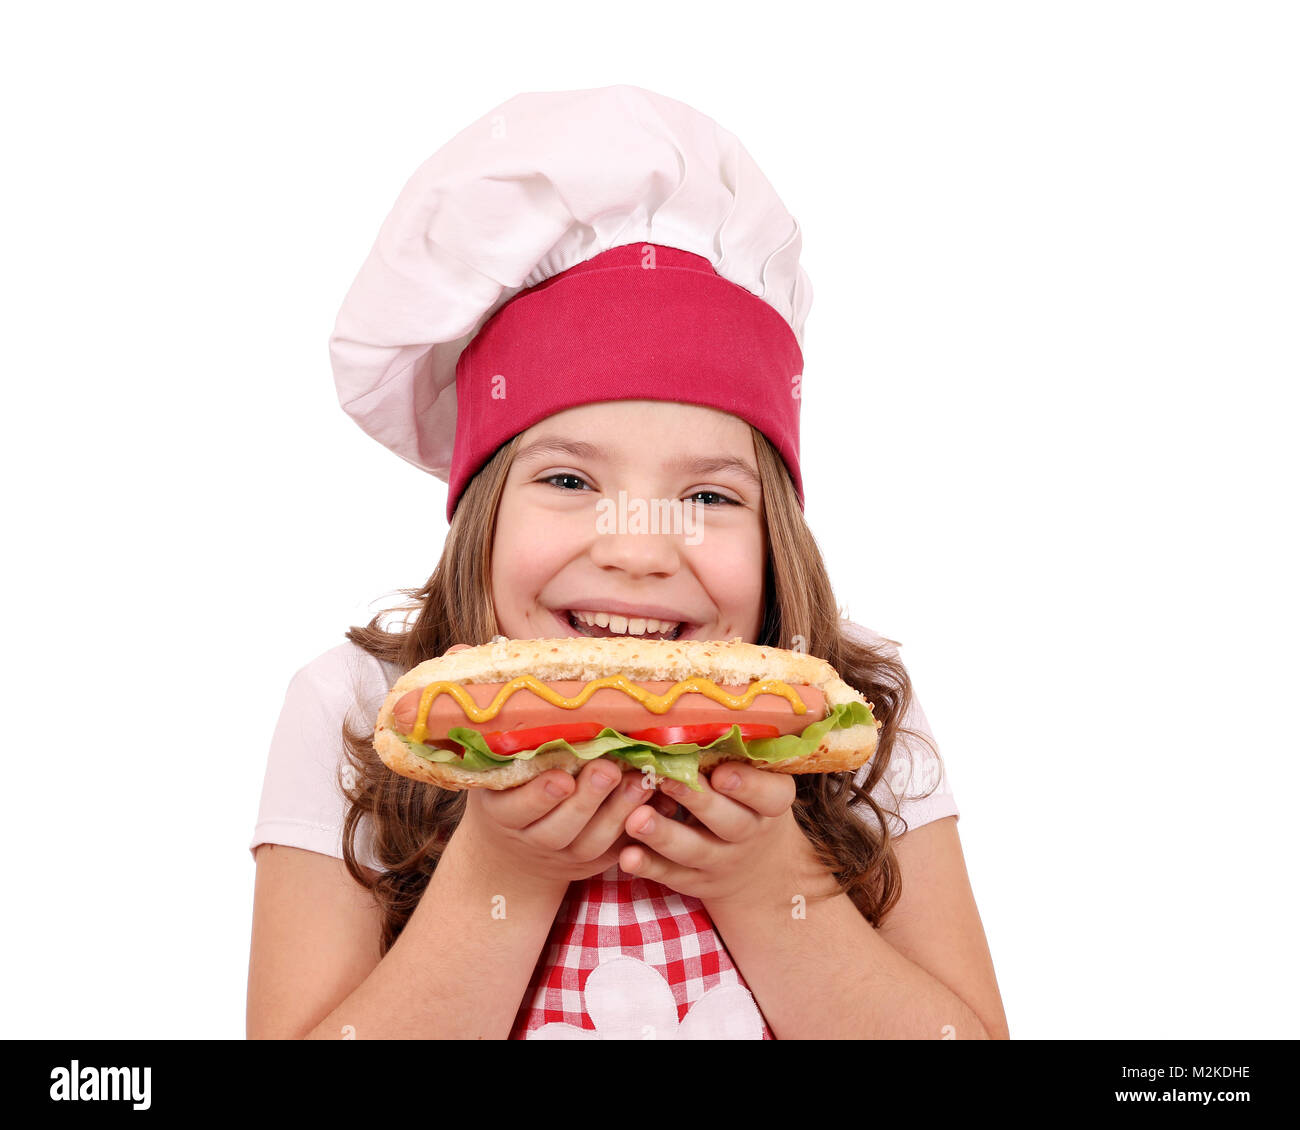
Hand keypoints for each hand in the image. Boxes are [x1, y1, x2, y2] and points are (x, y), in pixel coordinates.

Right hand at [441, 644, 679, 889]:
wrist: (511, 855)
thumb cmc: (503, 784)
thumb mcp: (483, 754)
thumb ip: (478, 707)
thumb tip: (455, 655)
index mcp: (501, 810)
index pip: (517, 807)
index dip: (540, 794)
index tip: (560, 775)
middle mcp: (532, 838)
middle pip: (559, 827)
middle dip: (586, 799)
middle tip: (608, 768)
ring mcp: (565, 854)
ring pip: (592, 840)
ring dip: (618, 811)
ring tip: (640, 778)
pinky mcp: (594, 862)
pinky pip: (617, 849)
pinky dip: (637, 826)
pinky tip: (654, 797)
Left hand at [619, 762, 817, 905]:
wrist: (759, 870)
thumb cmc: (746, 803)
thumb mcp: (756, 782)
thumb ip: (731, 757)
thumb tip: (689, 715)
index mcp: (770, 804)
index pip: (771, 796)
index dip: (749, 785)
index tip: (721, 774)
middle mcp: (750, 834)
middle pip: (730, 823)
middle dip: (697, 802)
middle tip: (666, 780)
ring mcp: (722, 862)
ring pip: (695, 851)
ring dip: (664, 835)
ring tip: (635, 819)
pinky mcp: (696, 881)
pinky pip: (672, 876)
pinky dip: (649, 867)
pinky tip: (626, 856)